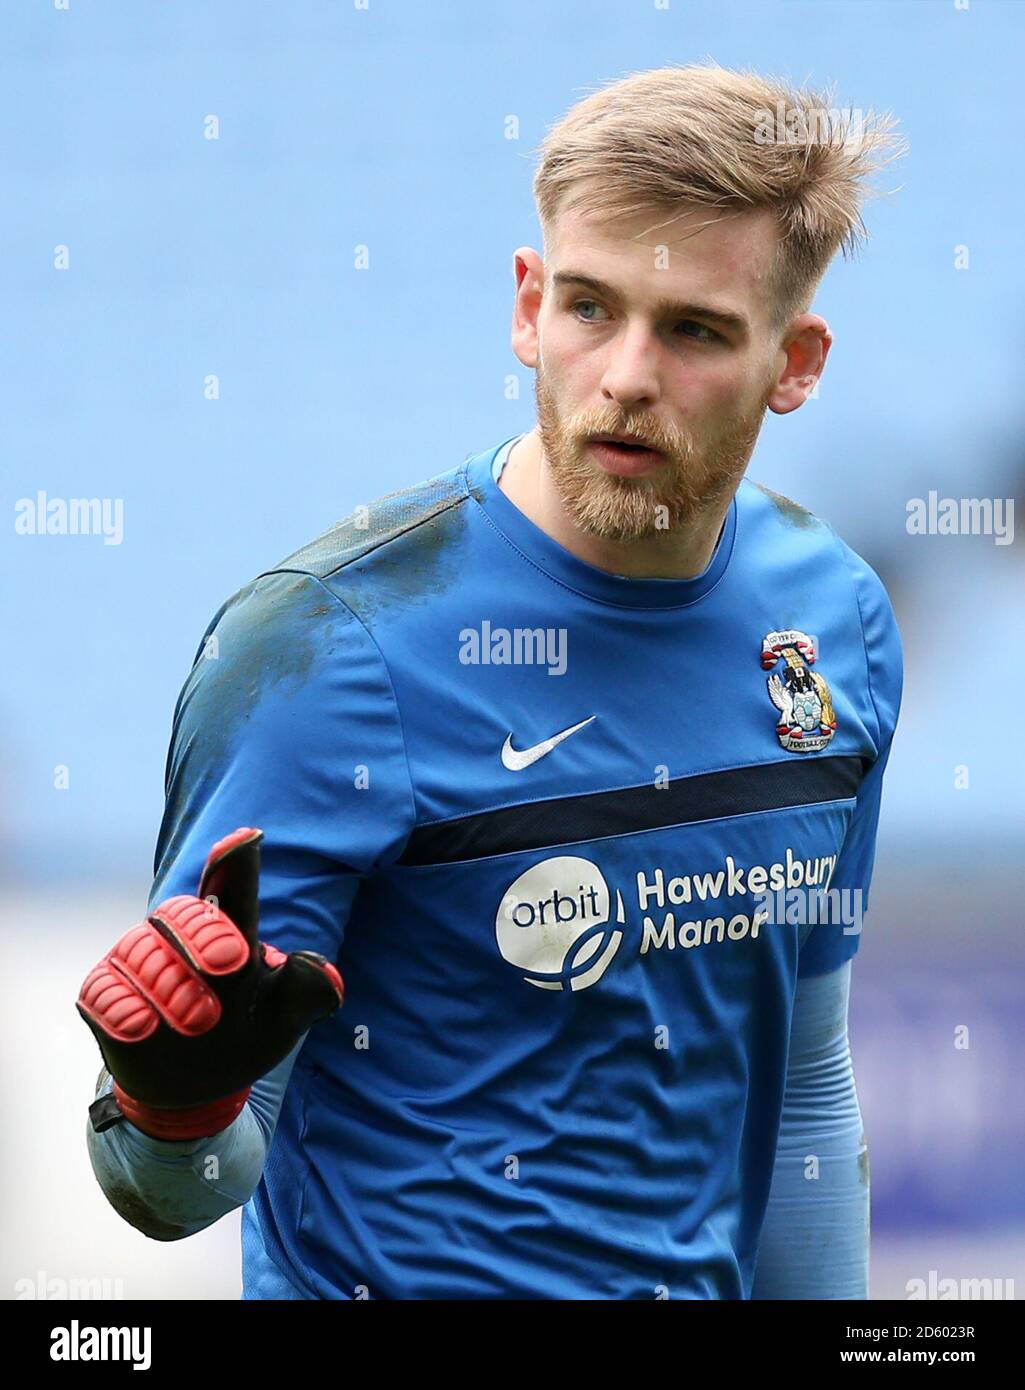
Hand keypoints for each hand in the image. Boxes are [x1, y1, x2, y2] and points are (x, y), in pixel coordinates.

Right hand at [77, 827, 343, 1139]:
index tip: (248, 838)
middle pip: (179, 912)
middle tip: (231, 965)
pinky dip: (121, 1006)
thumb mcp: (283, 1018)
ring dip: (169, 983)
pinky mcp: (104, 995)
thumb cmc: (245, 1035)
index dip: (235, 861)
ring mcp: (137, 963)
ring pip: (139, 950)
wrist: (196, 1089)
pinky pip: (101, 989)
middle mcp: (177, 937)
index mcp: (227, 933)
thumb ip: (305, 994)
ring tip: (201, 1020)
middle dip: (203, 934)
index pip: (230, 887)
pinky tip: (142, 1027)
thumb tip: (327, 977)